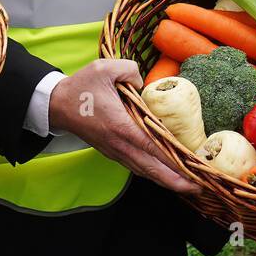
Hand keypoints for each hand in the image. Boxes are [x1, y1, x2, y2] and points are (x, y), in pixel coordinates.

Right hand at [48, 59, 198, 195]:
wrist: (56, 104)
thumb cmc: (81, 87)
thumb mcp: (104, 68)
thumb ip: (130, 70)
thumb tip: (144, 83)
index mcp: (120, 126)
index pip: (152, 147)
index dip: (174, 160)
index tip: (193, 170)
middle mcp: (119, 144)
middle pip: (152, 169)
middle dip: (176, 181)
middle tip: (199, 187)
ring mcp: (115, 151)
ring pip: (144, 171)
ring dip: (166, 180)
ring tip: (188, 185)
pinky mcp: (112, 151)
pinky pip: (137, 166)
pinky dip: (153, 173)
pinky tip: (165, 174)